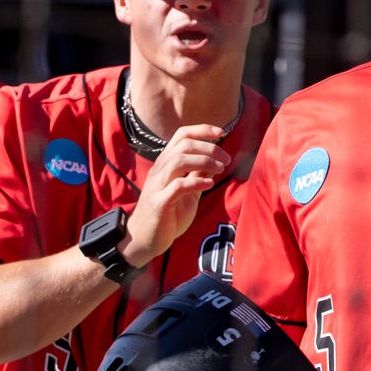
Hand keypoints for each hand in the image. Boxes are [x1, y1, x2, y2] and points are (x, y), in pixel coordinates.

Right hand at [123, 126, 231, 265]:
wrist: (144, 239)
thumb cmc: (167, 215)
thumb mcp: (186, 191)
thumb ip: (196, 174)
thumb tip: (214, 159)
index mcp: (166, 164)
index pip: (182, 136)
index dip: (202, 130)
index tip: (221, 133)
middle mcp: (160, 170)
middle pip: (183, 145)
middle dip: (209, 148)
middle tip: (226, 160)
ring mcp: (157, 185)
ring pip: (178, 161)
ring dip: (204, 161)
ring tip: (220, 169)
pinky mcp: (159, 203)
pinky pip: (177, 186)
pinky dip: (196, 182)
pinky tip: (209, 184)